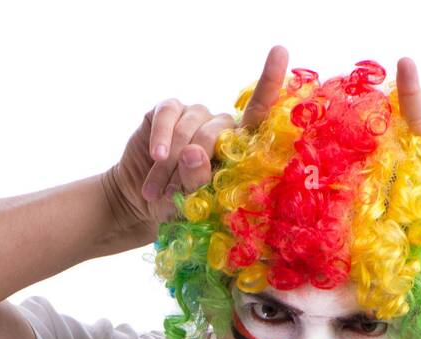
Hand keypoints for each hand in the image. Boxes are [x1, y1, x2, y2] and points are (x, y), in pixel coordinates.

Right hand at [102, 45, 290, 238]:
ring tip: (156, 190)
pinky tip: (155, 157)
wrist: (140, 200)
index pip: (260, 114)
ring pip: (191, 128)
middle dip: (194, 165)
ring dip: (172, 163)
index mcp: (239, 149)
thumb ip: (197, 182)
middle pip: (218, 132)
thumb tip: (195, 152)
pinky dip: (161, 137)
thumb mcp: (191, 204)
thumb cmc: (178, 206)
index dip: (269, 81)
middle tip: (174, 194)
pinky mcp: (169, 109)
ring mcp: (196, 115)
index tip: (279, 51)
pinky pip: (168, 115)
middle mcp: (222, 126)